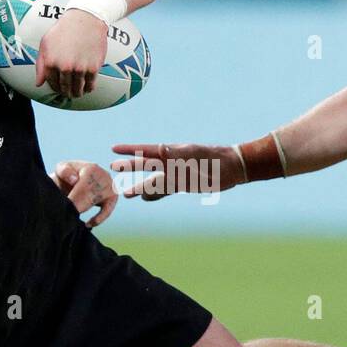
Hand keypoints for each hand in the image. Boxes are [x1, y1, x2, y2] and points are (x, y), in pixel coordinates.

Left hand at [37, 8, 106, 96]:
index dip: (55, 88)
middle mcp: (64, 67)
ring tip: (78, 93)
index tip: (59, 89)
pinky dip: (89, 88)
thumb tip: (38, 83)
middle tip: (69, 93)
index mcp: (50, 62)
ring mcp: (79, 68)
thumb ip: (40, 65)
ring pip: (78, 89)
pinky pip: (91, 84)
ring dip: (77, 93)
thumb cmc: (63, 30)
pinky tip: (88, 88)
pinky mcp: (93, 68)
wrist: (85, 19)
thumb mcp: (46, 43)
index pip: (52, 83)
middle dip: (66, 93)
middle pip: (65, 88)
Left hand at [52, 160, 117, 225]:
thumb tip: (74, 180)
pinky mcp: (113, 198)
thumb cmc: (66, 176)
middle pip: (91, 195)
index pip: (84, 186)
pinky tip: (88, 224)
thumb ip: (64, 171)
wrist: (74, 181)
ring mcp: (111, 187)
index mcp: (92, 168)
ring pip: (97, 202)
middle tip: (68, 213)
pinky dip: (99, 218)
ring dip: (85, 209)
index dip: (74, 198)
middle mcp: (105, 176)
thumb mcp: (61, 169)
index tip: (66, 206)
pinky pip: (108, 211)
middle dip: (78, 206)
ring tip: (73, 215)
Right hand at [110, 142, 243, 200]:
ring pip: (155, 181)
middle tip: (112, 167)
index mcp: (173, 152)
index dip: (131, 149)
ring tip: (126, 193)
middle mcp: (173, 163)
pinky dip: (155, 195)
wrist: (234, 168)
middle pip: (147, 165)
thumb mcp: (195, 155)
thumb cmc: (215, 159)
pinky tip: (145, 198)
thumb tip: (159, 148)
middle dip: (131, 167)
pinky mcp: (185, 184)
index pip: (147, 150)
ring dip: (140, 187)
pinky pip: (166, 190)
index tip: (114, 148)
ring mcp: (178, 174)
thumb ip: (176, 154)